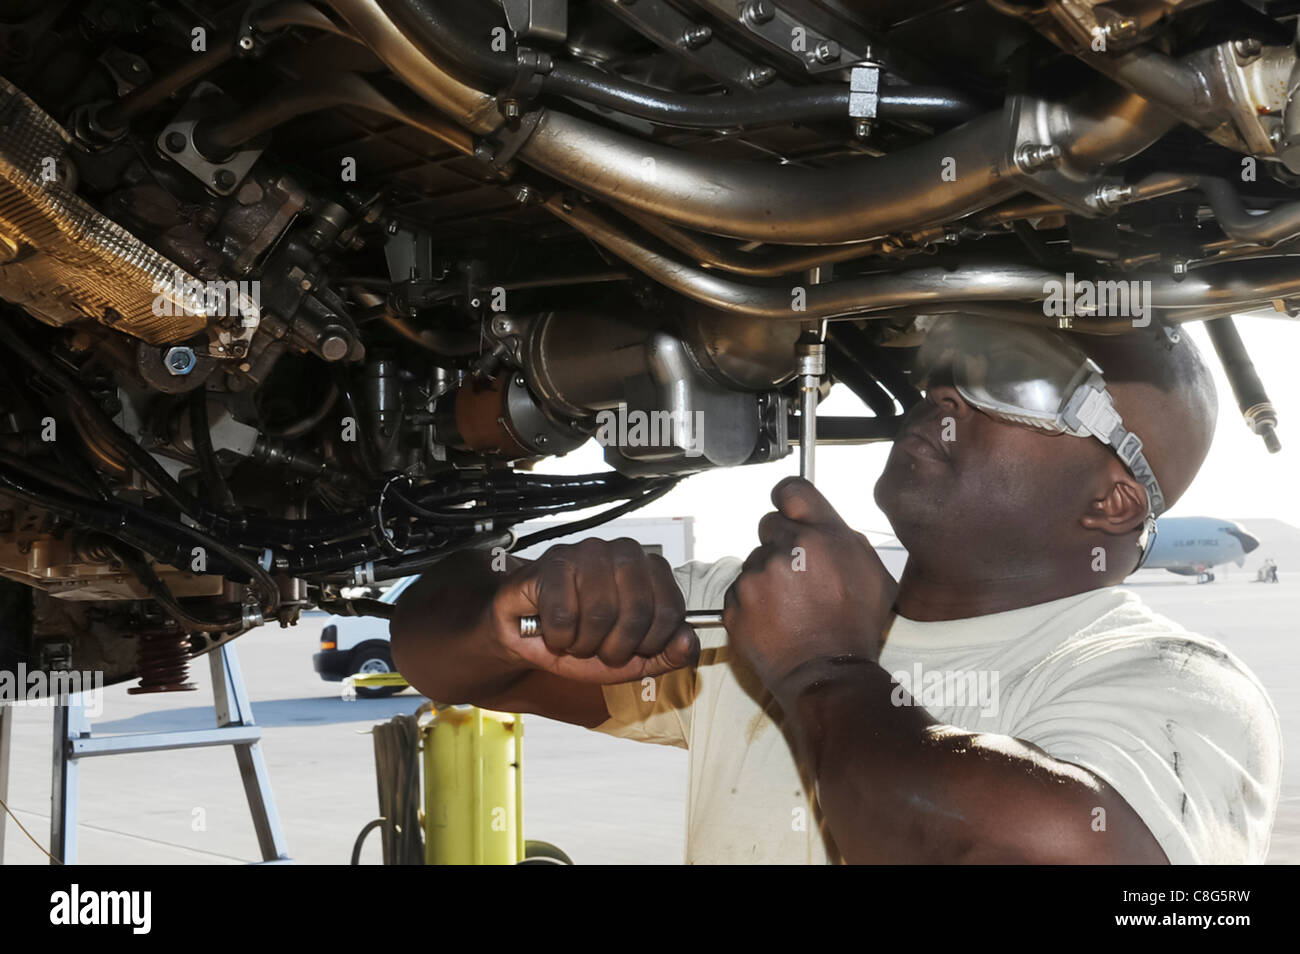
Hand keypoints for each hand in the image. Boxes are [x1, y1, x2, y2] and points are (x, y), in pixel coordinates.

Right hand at [488, 537, 699, 683]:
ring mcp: (587, 552)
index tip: (632, 649)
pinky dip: (558, 636)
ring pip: (600, 612)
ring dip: (584, 643)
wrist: (530, 636)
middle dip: (616, 647)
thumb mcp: (634, 658)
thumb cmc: (584, 639)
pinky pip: (563, 614)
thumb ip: (669, 653)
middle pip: (637, 612)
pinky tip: (554, 629)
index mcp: (650, 569)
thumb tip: (688, 641)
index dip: (651, 643)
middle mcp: (623, 552)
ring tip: (575, 638)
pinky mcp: (553, 562)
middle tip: (598, 648)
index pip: (670, 610)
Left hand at [723, 477, 897, 697]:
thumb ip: (845, 539)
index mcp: (823, 535)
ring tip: (789, 607)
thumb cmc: (855, 627)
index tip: (787, 510)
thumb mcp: (873, 573)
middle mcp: (786, 548)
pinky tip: (774, 620)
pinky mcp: (734, 602)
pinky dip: (751, 602)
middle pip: (769, 525)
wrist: (827, 673)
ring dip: (767, 576)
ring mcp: (756, 576)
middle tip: (797, 575)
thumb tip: (822, 525)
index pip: (791, 490)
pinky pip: (738, 590)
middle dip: (781, 543)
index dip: (788, 499)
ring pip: (754, 560)